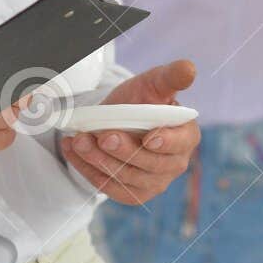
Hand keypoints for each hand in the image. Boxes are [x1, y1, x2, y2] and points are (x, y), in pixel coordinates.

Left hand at [60, 60, 199, 204]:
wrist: (117, 117)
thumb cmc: (142, 99)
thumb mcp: (154, 83)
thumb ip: (171, 77)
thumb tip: (190, 69)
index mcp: (187, 136)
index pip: (180, 143)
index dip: (166, 142)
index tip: (149, 138)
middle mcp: (174, 164)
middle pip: (150, 165)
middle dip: (124, 151)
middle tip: (103, 136)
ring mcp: (154, 182)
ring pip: (126, 178)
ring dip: (100, 160)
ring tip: (79, 140)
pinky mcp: (132, 193)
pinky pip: (109, 187)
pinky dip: (88, 170)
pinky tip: (73, 151)